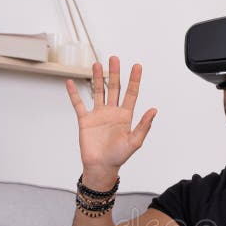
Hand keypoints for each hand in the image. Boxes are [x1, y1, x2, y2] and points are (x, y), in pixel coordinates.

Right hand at [66, 56, 156, 186]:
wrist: (101, 166)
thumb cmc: (119, 157)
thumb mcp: (135, 141)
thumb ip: (144, 125)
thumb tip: (154, 110)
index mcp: (125, 116)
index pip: (131, 94)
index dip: (134, 80)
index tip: (137, 66)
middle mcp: (112, 112)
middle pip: (114, 88)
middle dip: (115, 73)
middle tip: (115, 59)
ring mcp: (98, 115)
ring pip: (98, 92)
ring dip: (98, 78)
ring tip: (98, 64)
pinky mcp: (85, 120)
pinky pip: (78, 104)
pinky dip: (74, 93)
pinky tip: (71, 82)